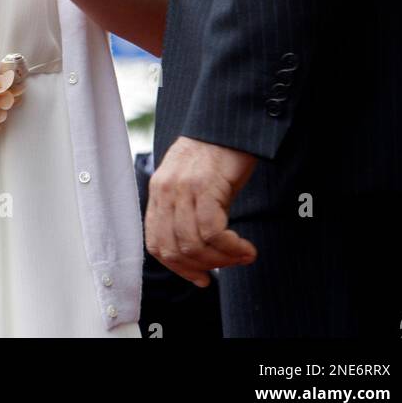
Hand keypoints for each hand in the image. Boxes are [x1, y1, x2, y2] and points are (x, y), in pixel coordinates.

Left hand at [144, 135, 258, 287]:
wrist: (229, 125)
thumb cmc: (216, 155)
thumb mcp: (192, 184)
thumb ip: (187, 212)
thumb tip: (199, 253)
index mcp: (158, 192)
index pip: (155, 243)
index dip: (178, 267)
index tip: (200, 277)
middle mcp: (165, 191)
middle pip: (173, 248)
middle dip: (201, 268)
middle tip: (226, 268)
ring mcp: (183, 188)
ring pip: (193, 243)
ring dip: (221, 259)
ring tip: (242, 257)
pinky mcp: (205, 185)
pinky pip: (213, 231)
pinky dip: (230, 248)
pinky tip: (245, 248)